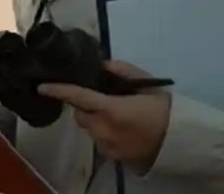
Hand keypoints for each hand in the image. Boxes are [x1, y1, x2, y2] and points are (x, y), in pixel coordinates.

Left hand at [37, 60, 171, 171]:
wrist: (181, 143)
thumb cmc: (165, 111)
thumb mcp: (147, 85)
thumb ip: (123, 72)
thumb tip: (103, 64)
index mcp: (111, 110)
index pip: (78, 97)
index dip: (58, 91)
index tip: (42, 87)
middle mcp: (104, 130)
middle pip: (80, 116)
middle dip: (84, 106)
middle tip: (100, 98)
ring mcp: (107, 147)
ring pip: (89, 130)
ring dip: (94, 120)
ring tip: (115, 114)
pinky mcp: (113, 158)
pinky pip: (100, 142)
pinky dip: (104, 133)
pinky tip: (121, 128)